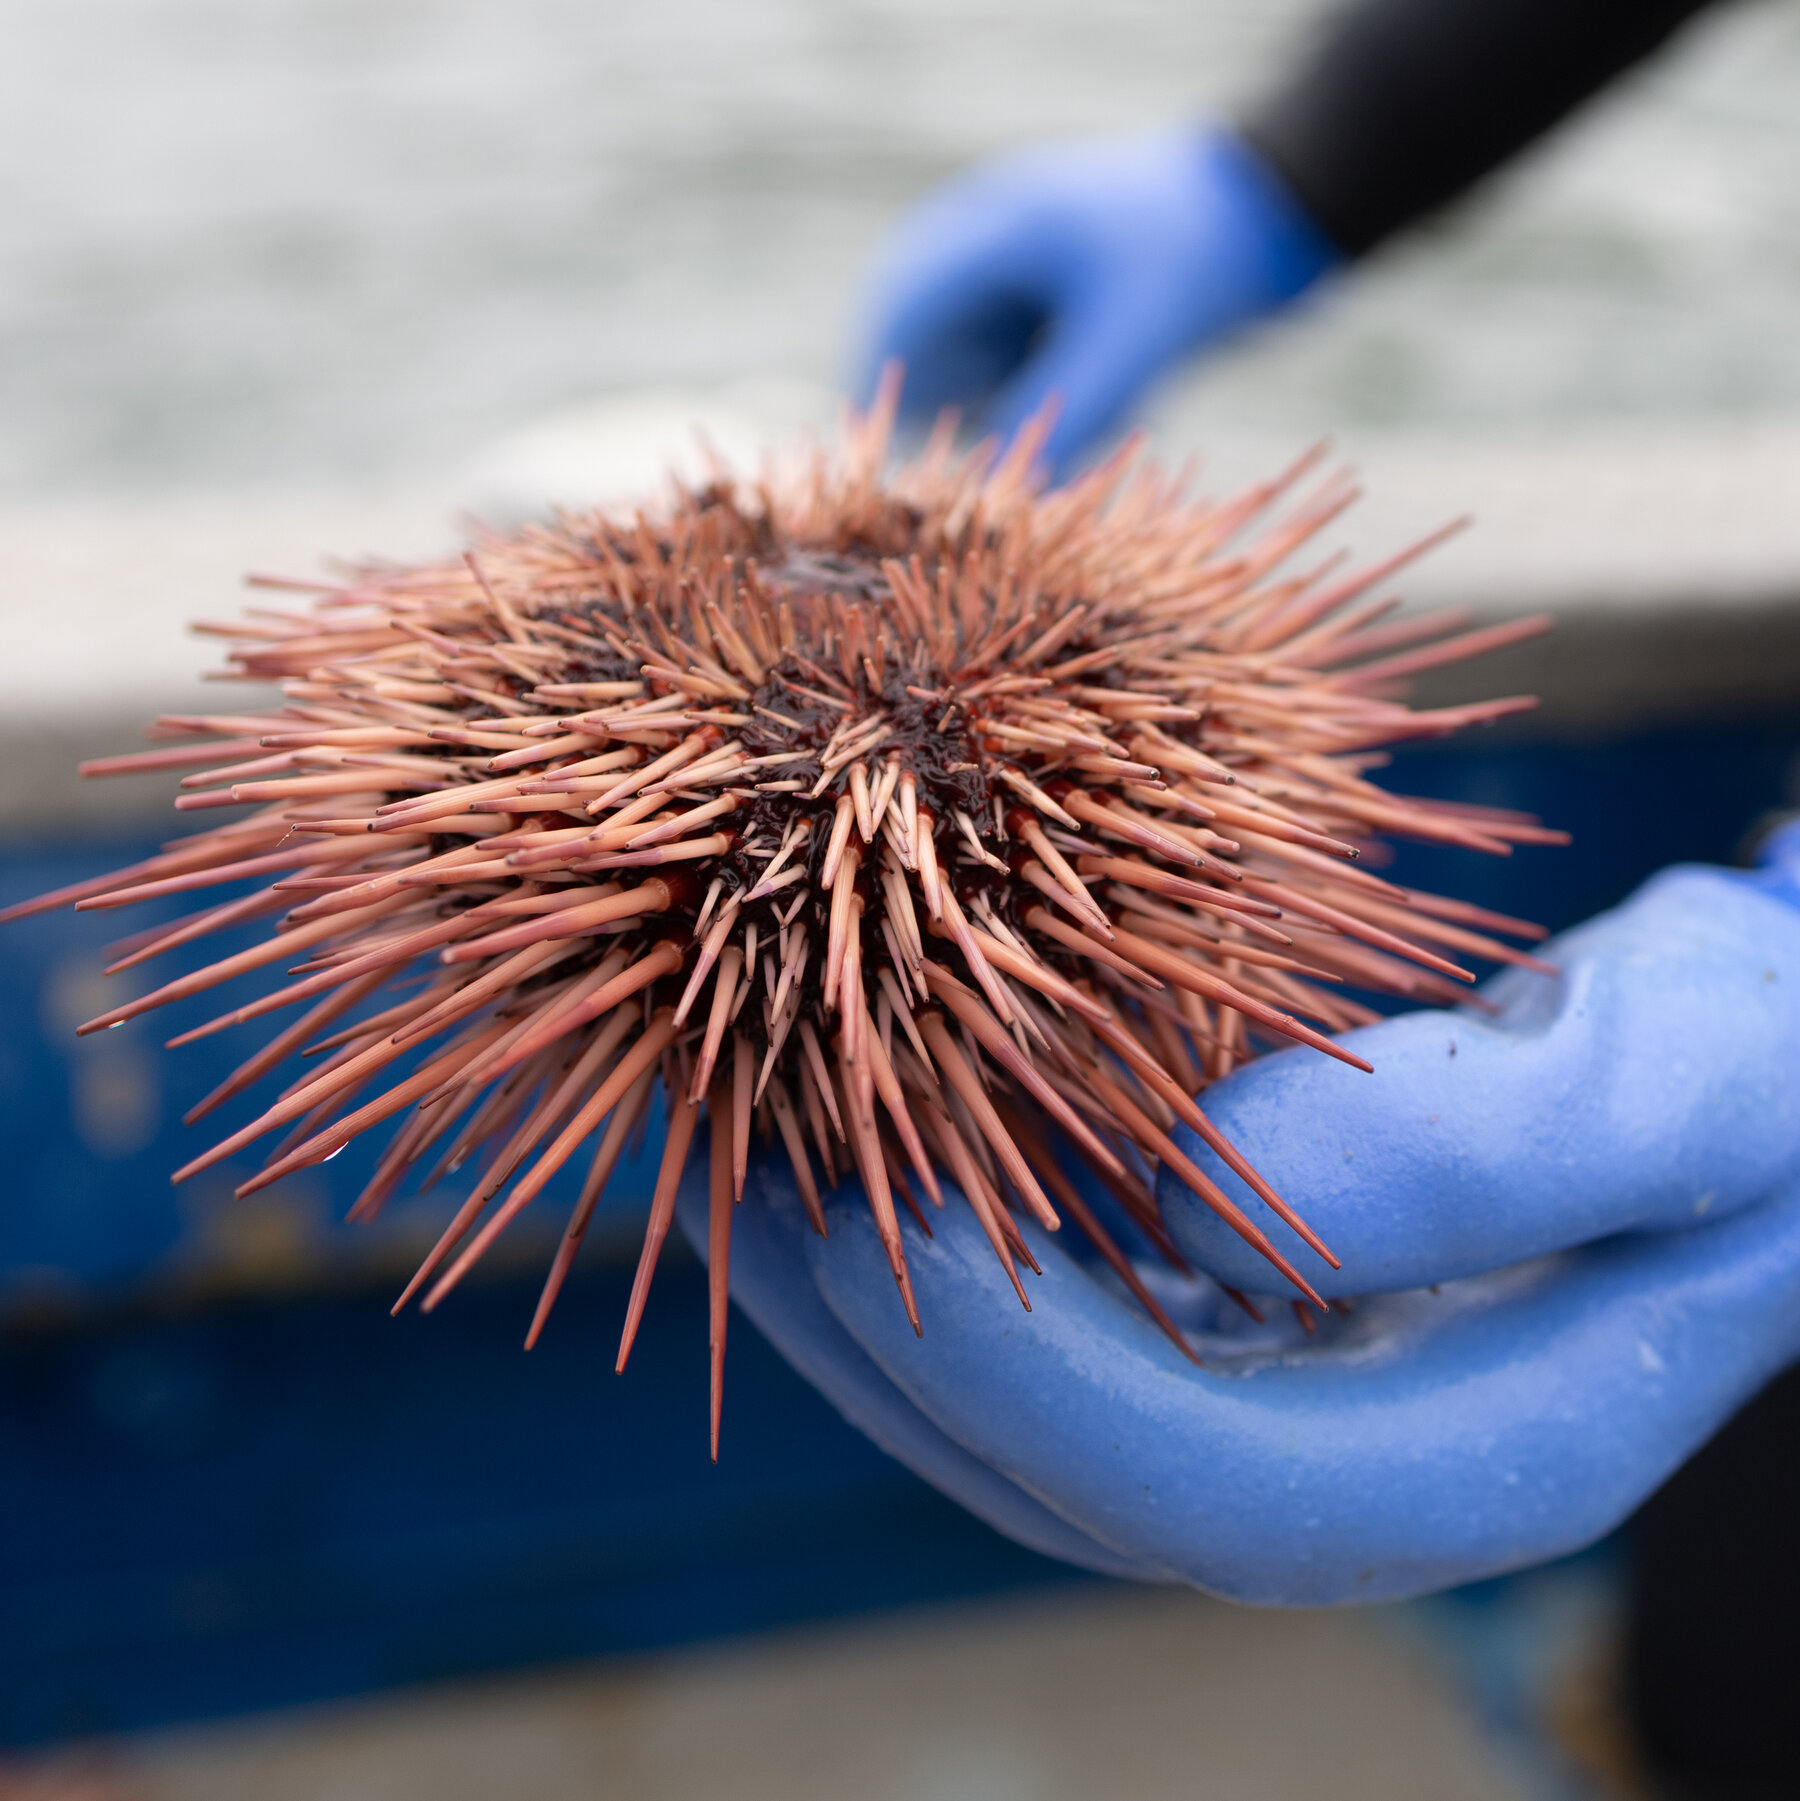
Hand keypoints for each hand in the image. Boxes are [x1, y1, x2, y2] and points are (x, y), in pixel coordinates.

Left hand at [680, 832, 1799, 1602]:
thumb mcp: (1693, 1082)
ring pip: (1026, 1406)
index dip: (1003, 1361)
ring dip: (869, 1297)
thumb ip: (1496, 1151)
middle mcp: (1341, 1462)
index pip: (1175, 1482)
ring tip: (737, 1160)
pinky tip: (848, 1141)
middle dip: (876, 1339)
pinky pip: (1052, 1316)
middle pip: (1055, 1470)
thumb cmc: (1762, 1075)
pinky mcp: (1243, 1318)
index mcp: (1459, 1457)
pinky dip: (936, 1243)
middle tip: (731, 1182)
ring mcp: (1283, 1397)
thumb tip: (1209, 1197)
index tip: (864, 1200)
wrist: (1767, 1079)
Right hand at [854, 128, 1340, 478]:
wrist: (1280, 208)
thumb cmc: (1206, 255)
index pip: (904, 299)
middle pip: (926, 326)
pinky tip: (1075, 424)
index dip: (879, 373)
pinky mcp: (1063, 294)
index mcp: (1002, 226)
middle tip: (939, 470)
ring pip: (974, 348)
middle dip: (932, 398)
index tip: (880, 446)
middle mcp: (1003, 241)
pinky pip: (1020, 355)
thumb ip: (1074, 413)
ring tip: (1020, 454)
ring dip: (987, 402)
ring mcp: (1031, 265)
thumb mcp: (1138, 339)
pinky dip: (1031, 395)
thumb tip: (1017, 488)